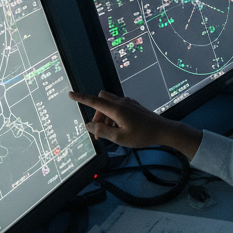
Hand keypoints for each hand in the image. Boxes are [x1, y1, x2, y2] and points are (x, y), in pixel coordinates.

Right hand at [68, 89, 201, 157]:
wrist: (162, 130)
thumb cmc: (141, 135)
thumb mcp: (120, 138)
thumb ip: (102, 131)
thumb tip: (88, 126)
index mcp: (116, 109)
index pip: (94, 101)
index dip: (81, 98)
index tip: (70, 94)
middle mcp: (121, 102)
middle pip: (101, 101)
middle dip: (96, 114)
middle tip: (99, 132)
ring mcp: (128, 103)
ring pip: (109, 104)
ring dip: (105, 117)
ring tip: (111, 134)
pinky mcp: (133, 106)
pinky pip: (117, 107)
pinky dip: (113, 116)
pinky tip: (119, 129)